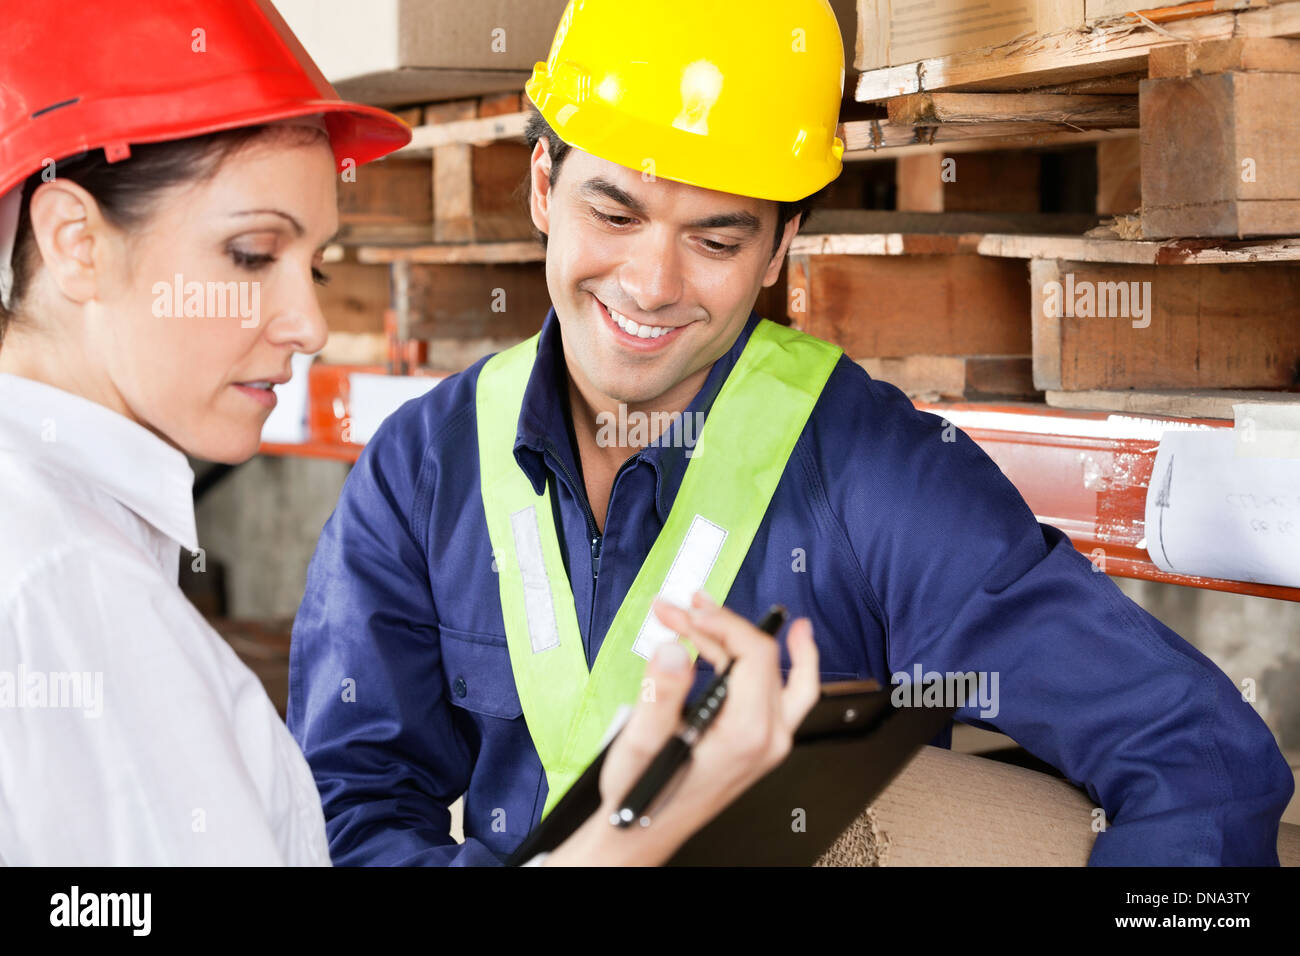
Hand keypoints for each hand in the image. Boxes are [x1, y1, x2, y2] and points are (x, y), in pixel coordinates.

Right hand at [544, 591, 818, 865]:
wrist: (644, 831)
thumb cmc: (645, 794)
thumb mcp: (641, 743)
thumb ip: (660, 694)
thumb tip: (674, 650)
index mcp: (746, 733)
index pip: (756, 654)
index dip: (724, 622)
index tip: (690, 612)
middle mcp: (767, 737)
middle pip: (762, 657)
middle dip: (720, 624)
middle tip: (683, 607)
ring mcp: (768, 740)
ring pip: (772, 670)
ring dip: (731, 637)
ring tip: (692, 617)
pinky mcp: (759, 741)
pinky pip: (787, 691)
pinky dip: (773, 659)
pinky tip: (774, 638)